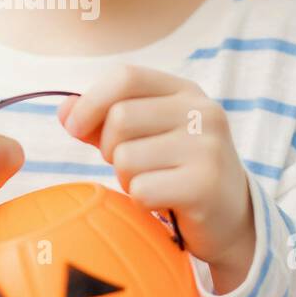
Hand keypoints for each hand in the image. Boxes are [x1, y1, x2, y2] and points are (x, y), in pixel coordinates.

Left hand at [57, 64, 255, 294]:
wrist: (231, 220)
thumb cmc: (177, 172)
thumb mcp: (147, 136)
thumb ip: (104, 121)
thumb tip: (64, 111)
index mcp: (186, 92)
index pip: (126, 76)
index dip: (90, 101)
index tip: (74, 128)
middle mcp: (202, 112)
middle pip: (120, 118)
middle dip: (110, 149)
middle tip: (132, 167)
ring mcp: (208, 147)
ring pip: (126, 157)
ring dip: (126, 179)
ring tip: (153, 184)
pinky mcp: (205, 185)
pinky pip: (140, 189)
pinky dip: (140, 202)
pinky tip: (163, 202)